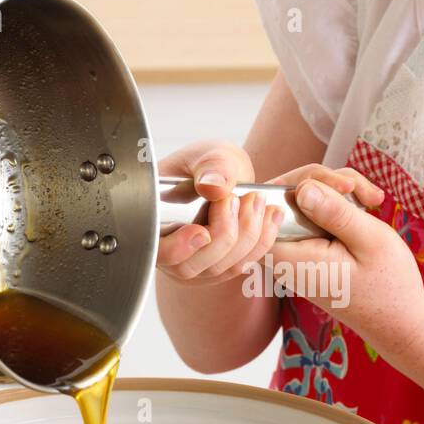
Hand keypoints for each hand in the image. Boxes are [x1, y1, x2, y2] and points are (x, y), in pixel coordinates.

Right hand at [156, 141, 280, 286]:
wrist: (226, 177)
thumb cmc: (210, 166)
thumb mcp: (210, 154)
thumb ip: (212, 166)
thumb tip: (212, 186)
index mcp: (152, 220)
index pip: (154, 250)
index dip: (177, 248)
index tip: (202, 231)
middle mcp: (167, 249)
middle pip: (188, 266)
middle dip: (222, 234)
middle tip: (238, 199)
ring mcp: (192, 264)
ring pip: (218, 269)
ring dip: (246, 236)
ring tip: (257, 201)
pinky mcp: (218, 268)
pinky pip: (240, 266)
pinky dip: (260, 242)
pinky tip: (271, 215)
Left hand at [265, 173, 423, 346]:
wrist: (397, 319)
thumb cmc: (388, 286)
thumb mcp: (370, 241)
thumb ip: (334, 213)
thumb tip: (302, 187)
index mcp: (291, 259)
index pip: (266, 205)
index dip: (297, 182)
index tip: (342, 189)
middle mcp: (284, 256)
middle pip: (281, 196)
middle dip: (323, 181)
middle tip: (361, 191)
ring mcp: (294, 252)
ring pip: (299, 200)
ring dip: (335, 191)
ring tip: (371, 201)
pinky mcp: (306, 248)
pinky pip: (311, 214)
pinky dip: (336, 205)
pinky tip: (363, 209)